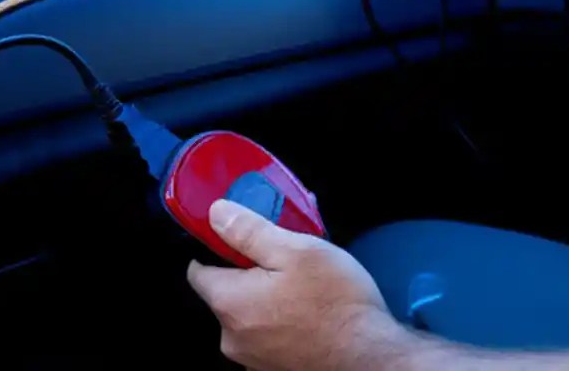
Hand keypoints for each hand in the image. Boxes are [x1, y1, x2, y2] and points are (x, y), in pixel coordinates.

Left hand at [186, 199, 398, 370]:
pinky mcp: (273, 369)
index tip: (243, 239)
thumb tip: (214, 214)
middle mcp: (231, 337)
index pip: (198, 271)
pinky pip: (267, 336)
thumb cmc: (335, 302)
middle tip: (287, 261)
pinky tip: (309, 314)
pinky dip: (281, 323)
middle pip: (226, 295)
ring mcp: (251, 359)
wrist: (370, 358)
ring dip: (267, 300)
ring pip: (249, 317)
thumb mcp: (296, 251)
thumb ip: (249, 232)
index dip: (216, 249)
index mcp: (229, 302)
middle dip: (250, 275)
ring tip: (305, 287)